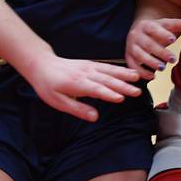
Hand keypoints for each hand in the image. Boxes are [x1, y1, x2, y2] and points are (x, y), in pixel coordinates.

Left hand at [22, 54, 141, 122]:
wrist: (42, 64)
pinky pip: (107, 66)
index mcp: (76, 83)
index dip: (108, 94)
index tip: (121, 98)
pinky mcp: (90, 64)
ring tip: (138, 78)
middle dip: (122, 86)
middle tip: (137, 92)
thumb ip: (77, 109)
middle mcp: (85, 73)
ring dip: (124, 74)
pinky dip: (119, 68)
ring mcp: (89, 66)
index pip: (96, 89)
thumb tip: (95, 117)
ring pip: (109, 70)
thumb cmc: (48, 85)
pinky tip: (128, 72)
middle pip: (106, 79)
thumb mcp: (58, 101)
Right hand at [126, 18, 180, 79]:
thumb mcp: (165, 25)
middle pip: (148, 44)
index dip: (163, 34)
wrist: (138, 32)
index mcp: (146, 25)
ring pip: (139, 55)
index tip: (173, 39)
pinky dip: (141, 72)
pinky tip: (152, 76)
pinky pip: (133, 65)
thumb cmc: (155, 30)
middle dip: (160, 52)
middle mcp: (137, 35)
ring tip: (162, 68)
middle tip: (173, 59)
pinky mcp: (128, 57)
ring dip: (151, 62)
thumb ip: (178, 25)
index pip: (154, 29)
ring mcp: (131, 46)